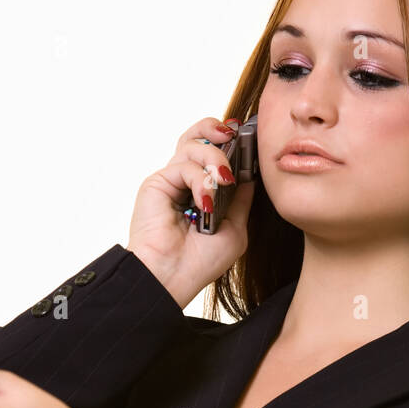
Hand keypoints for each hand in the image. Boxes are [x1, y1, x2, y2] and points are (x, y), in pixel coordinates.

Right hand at [126, 114, 255, 307]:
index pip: (214, 152)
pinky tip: (206, 202)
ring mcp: (171, 181)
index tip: (249, 139)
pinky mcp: (157, 183)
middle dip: (217, 129)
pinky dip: (200, 180)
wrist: (173, 278)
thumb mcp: (235, 229)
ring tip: (224, 180)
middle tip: (235, 136)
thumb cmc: (200, 262)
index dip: (230, 142)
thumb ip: (241, 200)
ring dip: (215, 158)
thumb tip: (251, 174)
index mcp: (201, 190)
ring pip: (192, 144)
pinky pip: (184, 165)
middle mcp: (184, 182)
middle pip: (198, 137)